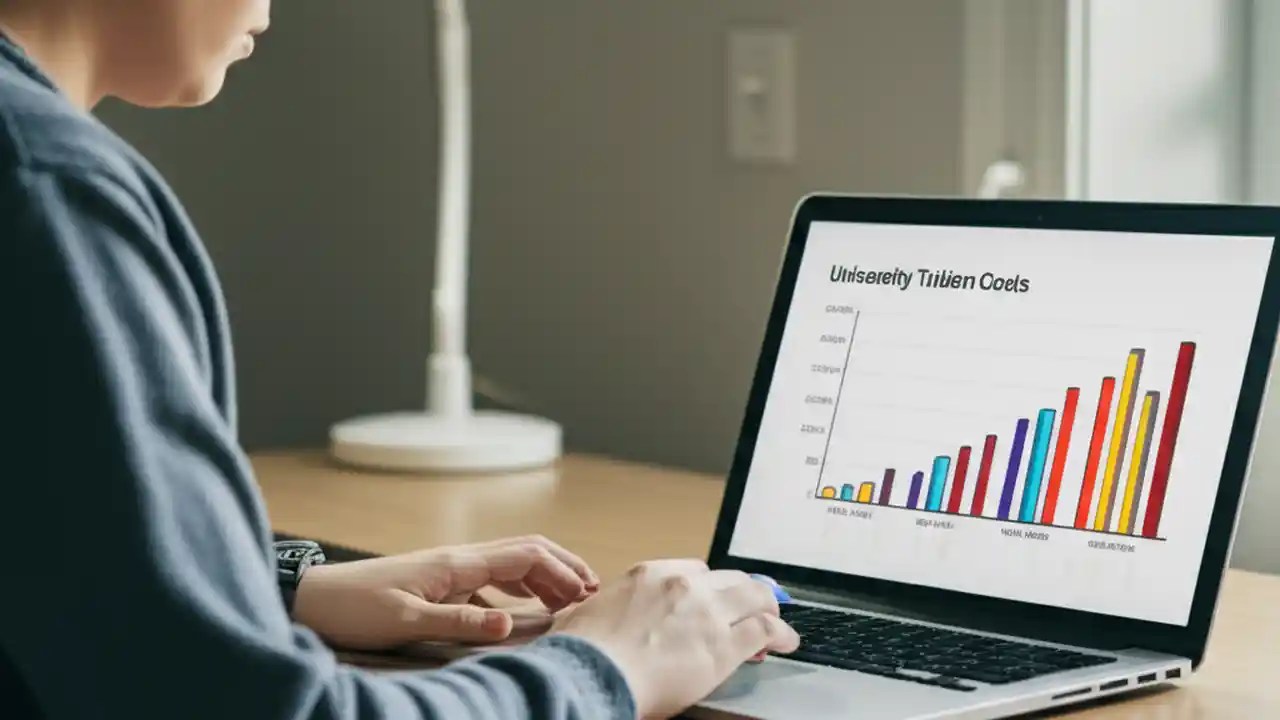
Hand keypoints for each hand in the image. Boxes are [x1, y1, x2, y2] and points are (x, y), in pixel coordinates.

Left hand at [292, 535, 599, 649]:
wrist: (312, 599)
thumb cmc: (353, 608)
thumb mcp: (406, 621)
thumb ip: (459, 623)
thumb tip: (510, 626)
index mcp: (456, 563)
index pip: (524, 555)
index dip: (561, 570)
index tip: (588, 592)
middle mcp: (457, 560)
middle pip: (525, 550)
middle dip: (562, 565)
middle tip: (592, 589)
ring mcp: (448, 570)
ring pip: (509, 563)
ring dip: (542, 575)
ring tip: (567, 599)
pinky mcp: (438, 584)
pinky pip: (489, 581)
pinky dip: (516, 590)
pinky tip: (520, 611)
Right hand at [553, 559, 799, 719]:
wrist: (592, 671)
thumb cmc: (582, 649)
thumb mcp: (587, 614)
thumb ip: (606, 611)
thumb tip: (594, 619)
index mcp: (650, 574)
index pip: (694, 570)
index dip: (710, 587)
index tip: (713, 598)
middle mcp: (683, 585)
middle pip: (730, 579)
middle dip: (744, 592)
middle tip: (754, 604)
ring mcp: (707, 613)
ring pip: (754, 597)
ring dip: (768, 608)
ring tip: (777, 621)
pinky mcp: (723, 647)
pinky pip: (764, 632)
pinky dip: (780, 634)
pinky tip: (786, 642)